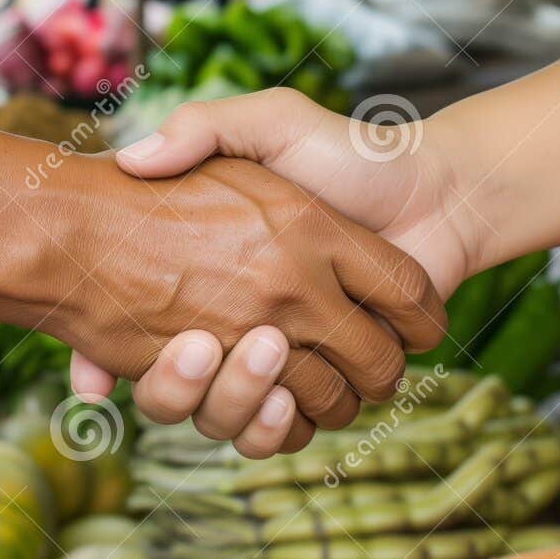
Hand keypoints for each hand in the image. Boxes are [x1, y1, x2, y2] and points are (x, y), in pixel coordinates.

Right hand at [49, 150, 444, 433]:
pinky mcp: (329, 385)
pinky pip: (285, 435)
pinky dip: (281, 431)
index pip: (144, 329)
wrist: (435, 192)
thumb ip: (203, 126)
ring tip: (263, 354)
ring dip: (241, 403)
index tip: (145, 317)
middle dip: (196, 378)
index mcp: (217, 275)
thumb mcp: (269, 123)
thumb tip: (133, 162)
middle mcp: (244, 324)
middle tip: (205, 342)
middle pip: (191, 387)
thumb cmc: (351, 156)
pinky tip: (288, 402)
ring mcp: (286, 360)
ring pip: (234, 417)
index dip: (124, 343)